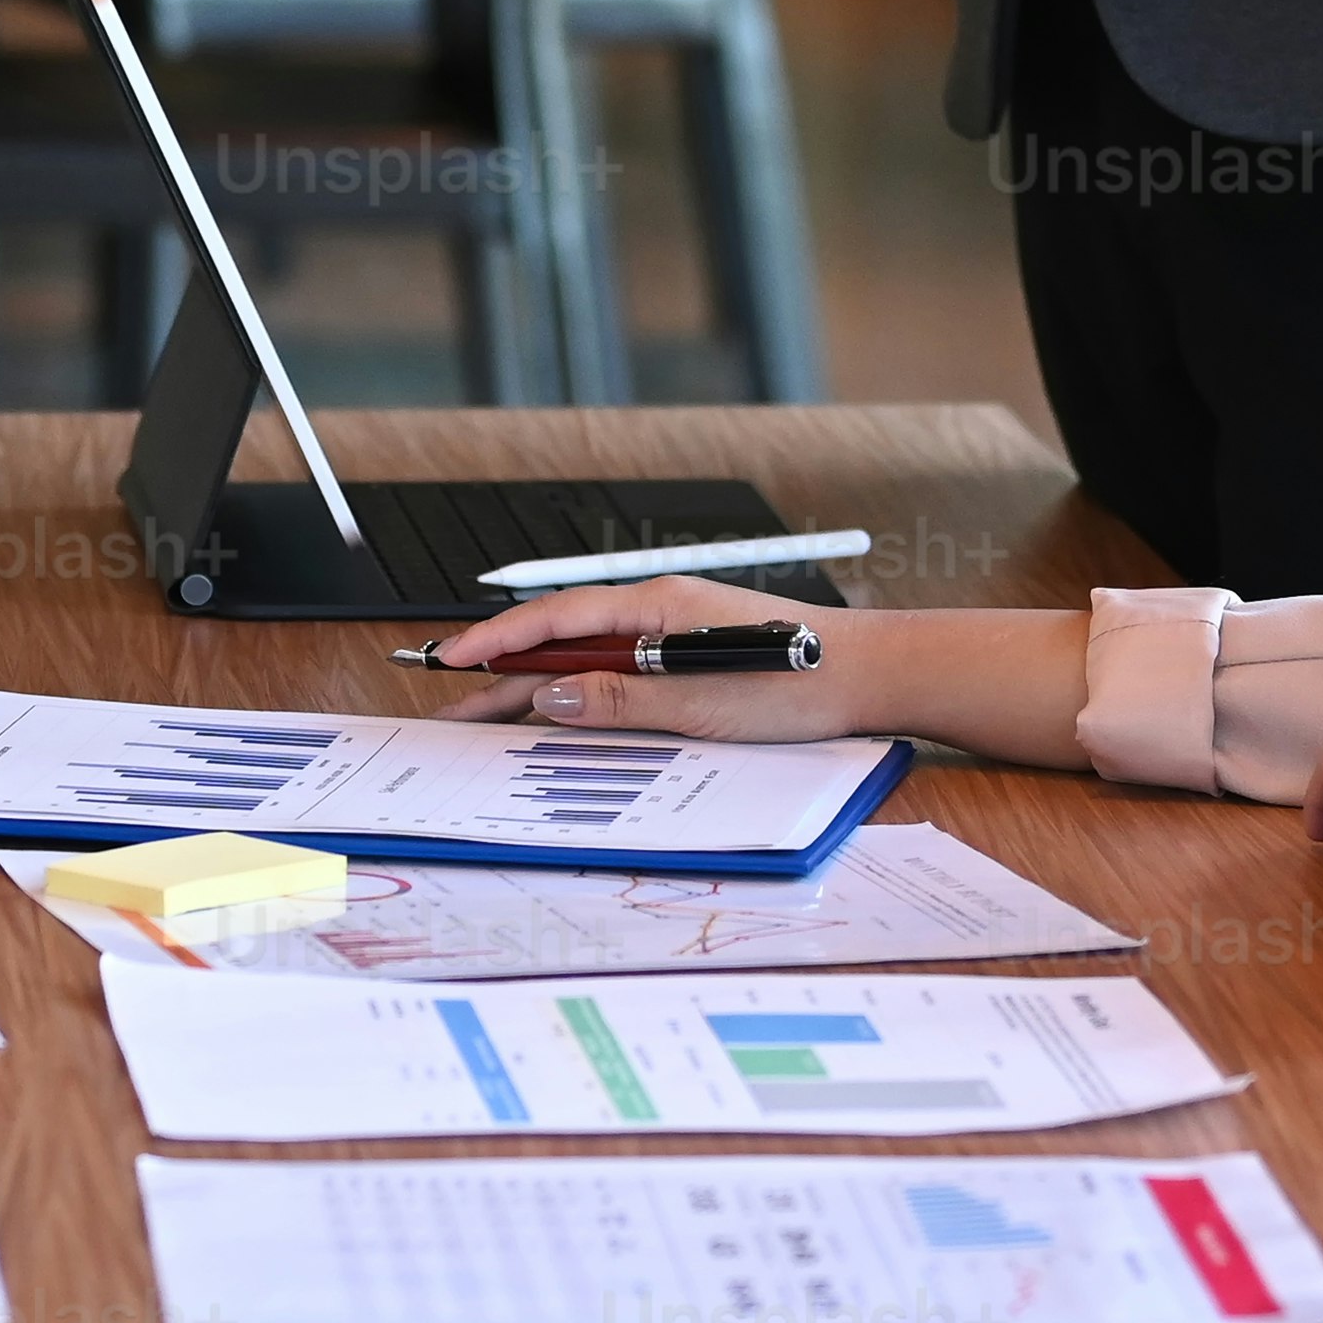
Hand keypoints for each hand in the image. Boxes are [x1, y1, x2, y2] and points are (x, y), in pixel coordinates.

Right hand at [405, 592, 1082, 761]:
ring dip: (537, 685)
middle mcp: (658, 610)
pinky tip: (559, 713)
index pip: (556, 617)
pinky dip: (580, 690)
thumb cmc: (800, 682)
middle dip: (503, 670)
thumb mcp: (701, 703)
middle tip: (450, 704)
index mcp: (656, 605)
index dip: (498, 639)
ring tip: (485, 717)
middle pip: (562, 638)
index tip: (453, 658)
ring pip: (586, 656)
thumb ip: (621, 698)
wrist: (872, 676)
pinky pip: (618, 669)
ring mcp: (672, 631)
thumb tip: (550, 695)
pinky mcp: (688, 655)